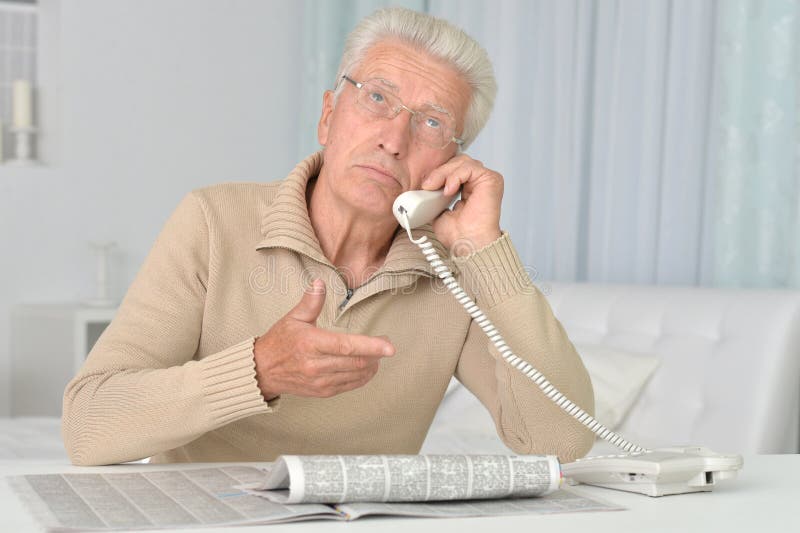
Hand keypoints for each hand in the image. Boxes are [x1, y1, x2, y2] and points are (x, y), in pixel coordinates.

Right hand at [253, 279, 394, 400]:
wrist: (262, 371)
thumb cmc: (279, 342)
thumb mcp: (293, 318)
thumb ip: (311, 302)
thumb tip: (320, 282)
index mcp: (311, 343)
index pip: (346, 346)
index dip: (370, 346)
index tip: (389, 346)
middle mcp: (316, 365)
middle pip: (356, 362)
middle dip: (376, 354)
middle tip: (385, 345)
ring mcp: (320, 381)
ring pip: (356, 375)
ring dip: (372, 366)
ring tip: (377, 355)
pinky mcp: (322, 392)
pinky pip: (350, 386)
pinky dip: (363, 377)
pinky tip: (367, 368)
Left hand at [420, 154, 502, 254]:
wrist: (467, 245)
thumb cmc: (458, 234)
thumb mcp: (438, 210)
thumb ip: (434, 196)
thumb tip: (423, 187)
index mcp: (468, 188)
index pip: (452, 168)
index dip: (439, 173)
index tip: (425, 186)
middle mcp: (478, 183)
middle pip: (457, 162)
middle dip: (440, 172)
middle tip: (428, 186)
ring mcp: (486, 181)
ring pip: (462, 162)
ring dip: (445, 173)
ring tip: (437, 188)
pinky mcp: (492, 180)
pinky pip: (470, 167)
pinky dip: (456, 176)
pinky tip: (449, 190)